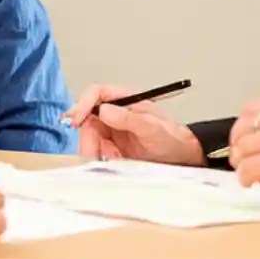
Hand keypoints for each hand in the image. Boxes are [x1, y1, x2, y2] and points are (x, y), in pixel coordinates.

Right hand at [65, 84, 203, 164]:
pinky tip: (104, 165)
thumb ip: (129, 119)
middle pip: (88, 117)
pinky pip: (95, 151)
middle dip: (86, 135)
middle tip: (91, 152)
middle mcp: (115, 113)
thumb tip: (104, 110)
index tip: (76, 119)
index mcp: (125, 100)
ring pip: (88, 136)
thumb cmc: (173, 140)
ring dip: (90, 149)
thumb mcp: (153, 129)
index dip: (83, 103)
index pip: (97, 94)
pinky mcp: (111, 148)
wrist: (183, 160)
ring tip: (101, 161)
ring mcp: (112, 131)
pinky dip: (95, 158)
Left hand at [229, 96, 259, 203]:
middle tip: (242, 161)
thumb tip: (259, 148)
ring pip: (242, 152)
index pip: (250, 110)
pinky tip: (256, 183)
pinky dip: (247, 179)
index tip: (241, 140)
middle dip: (239, 149)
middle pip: (242, 131)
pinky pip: (248, 170)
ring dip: (247, 167)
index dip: (241, 128)